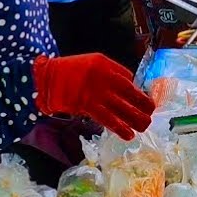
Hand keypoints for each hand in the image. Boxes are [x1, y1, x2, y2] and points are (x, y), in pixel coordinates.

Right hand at [33, 54, 156, 140]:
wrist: (45, 77)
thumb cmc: (69, 71)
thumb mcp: (92, 62)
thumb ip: (110, 72)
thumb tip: (129, 85)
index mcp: (105, 64)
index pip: (127, 77)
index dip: (135, 90)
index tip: (141, 99)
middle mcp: (103, 77)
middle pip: (129, 92)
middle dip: (142, 103)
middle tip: (151, 111)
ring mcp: (96, 92)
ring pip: (121, 107)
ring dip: (135, 118)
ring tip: (145, 126)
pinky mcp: (87, 105)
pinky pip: (107, 118)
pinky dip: (119, 127)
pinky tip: (128, 134)